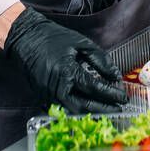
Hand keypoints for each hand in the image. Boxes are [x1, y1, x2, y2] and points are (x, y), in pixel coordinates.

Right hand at [3, 7, 126, 112]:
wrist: (25, 38)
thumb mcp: (81, 43)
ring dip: (92, 113)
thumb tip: (115, 75)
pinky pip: (63, 108)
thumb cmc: (53, 37)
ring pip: (73, 112)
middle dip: (104, 110)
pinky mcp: (43, 97)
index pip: (94, 88)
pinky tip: (89, 107)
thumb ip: (100, 60)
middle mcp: (57, 87)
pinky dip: (78, 110)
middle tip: (118, 109)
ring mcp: (48, 95)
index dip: (111, 94)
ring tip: (107, 110)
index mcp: (67, 71)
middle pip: (84, 107)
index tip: (124, 97)